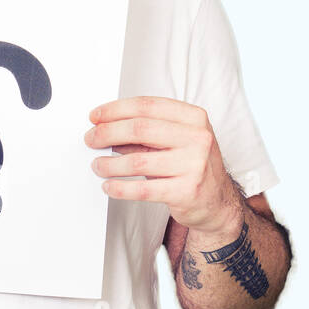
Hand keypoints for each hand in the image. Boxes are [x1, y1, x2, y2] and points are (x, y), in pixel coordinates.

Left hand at [83, 95, 242, 236]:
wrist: (218, 202)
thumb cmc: (192, 166)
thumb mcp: (176, 141)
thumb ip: (146, 133)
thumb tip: (106, 128)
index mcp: (194, 118)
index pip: (147, 106)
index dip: (116, 110)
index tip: (95, 117)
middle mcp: (197, 138)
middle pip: (139, 129)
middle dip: (107, 133)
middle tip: (91, 139)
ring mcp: (194, 165)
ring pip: (137, 161)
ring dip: (109, 164)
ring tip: (98, 165)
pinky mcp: (186, 192)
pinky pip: (143, 190)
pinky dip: (120, 188)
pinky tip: (109, 186)